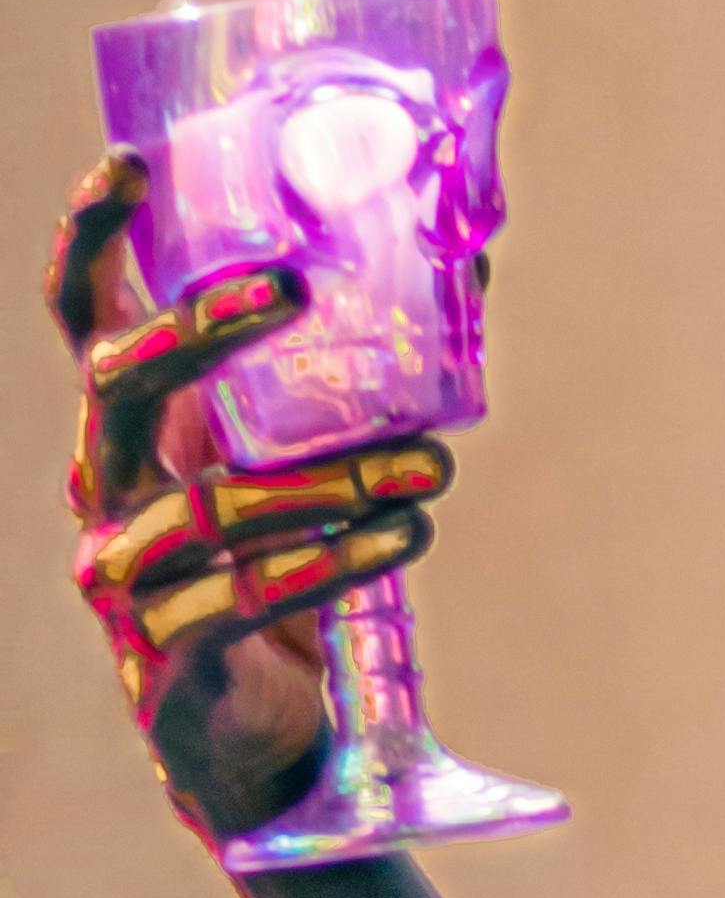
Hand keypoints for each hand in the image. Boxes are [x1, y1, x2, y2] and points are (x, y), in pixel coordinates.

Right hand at [50, 157, 447, 849]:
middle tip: (296, 289)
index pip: (82, 314)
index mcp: (131, 426)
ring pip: (211, 502)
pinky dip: (337, 559)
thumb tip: (469, 254)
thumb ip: (363, 371)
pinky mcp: (167, 651)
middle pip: (117, 382)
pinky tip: (407, 533)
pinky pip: (247, 591)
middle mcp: (106, 486)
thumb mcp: (311, 458)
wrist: (267, 736)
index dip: (90, 237)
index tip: (132, 162)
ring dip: (330, 476)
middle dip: (200, 326)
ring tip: (433, 464)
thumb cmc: (288, 568)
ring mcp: (122, 573)